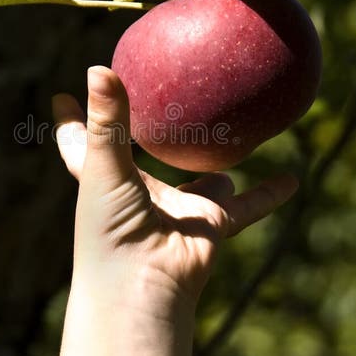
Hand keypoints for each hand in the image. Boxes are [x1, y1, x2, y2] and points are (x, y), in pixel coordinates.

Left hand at [46, 66, 296, 355]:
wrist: (142, 287)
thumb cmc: (109, 228)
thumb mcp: (103, 168)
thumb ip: (104, 121)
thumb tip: (97, 68)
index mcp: (108, 180)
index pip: (83, 146)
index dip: (73, 122)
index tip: (63, 96)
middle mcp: (142, 194)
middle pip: (144, 161)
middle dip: (147, 138)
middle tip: (159, 101)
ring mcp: (179, 210)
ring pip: (202, 182)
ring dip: (213, 169)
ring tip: (228, 138)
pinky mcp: (211, 225)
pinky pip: (247, 206)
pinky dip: (268, 194)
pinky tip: (292, 178)